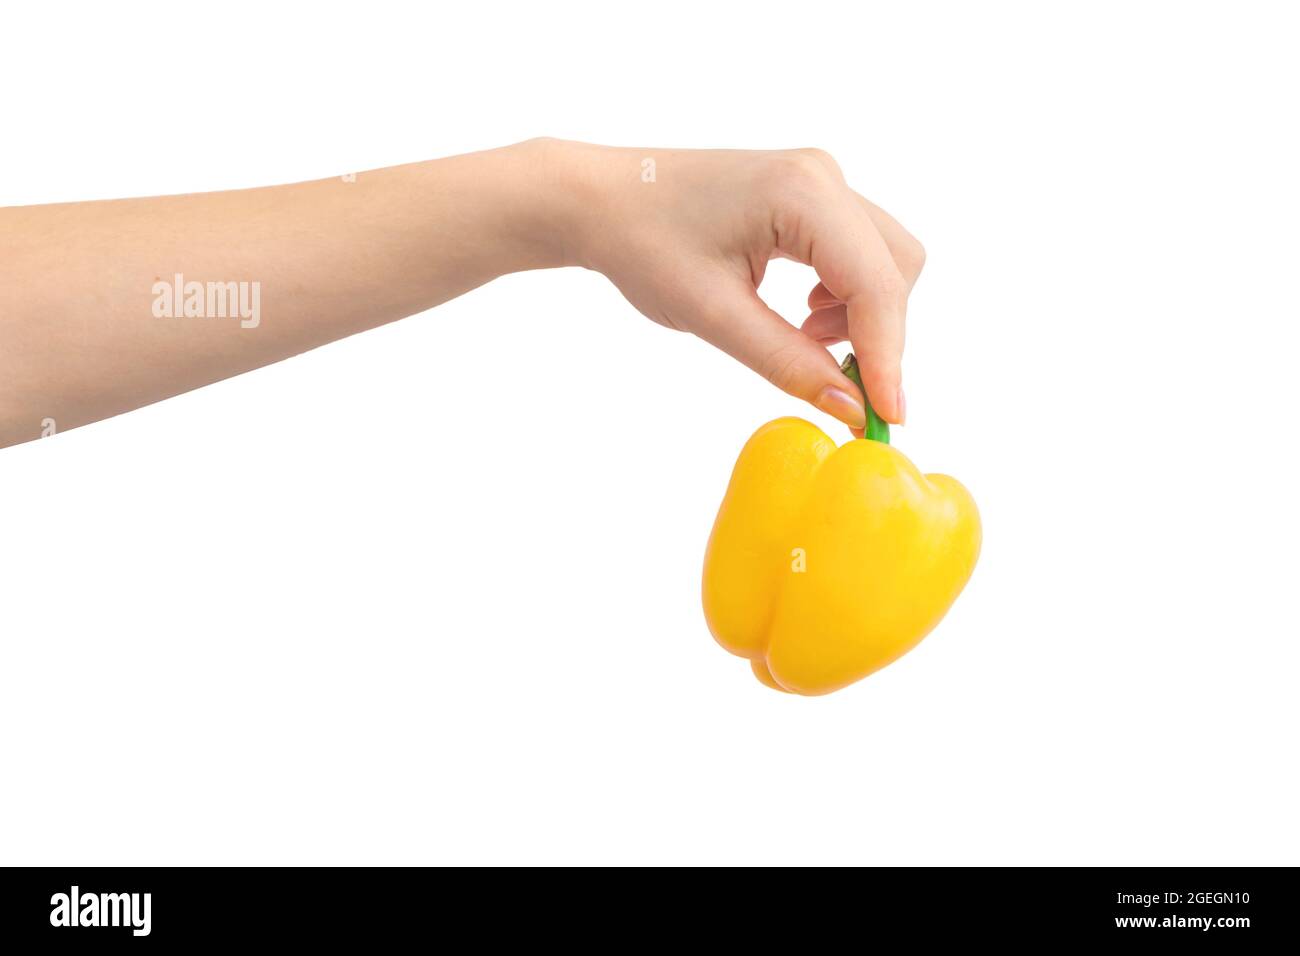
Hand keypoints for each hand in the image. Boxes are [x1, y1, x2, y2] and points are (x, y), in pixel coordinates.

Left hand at [556, 141, 923, 427]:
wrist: (601, 201)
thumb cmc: (642, 245)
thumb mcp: (713, 316)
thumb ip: (788, 363)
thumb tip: (851, 407)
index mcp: (802, 194)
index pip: (875, 285)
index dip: (887, 357)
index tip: (887, 417)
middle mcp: (822, 176)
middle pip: (896, 268)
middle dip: (879, 336)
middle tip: (844, 389)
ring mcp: (819, 179)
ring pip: (884, 258)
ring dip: (864, 314)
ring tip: (805, 341)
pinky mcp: (809, 192)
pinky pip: (859, 249)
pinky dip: (847, 293)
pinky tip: (803, 315)